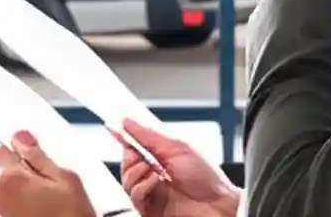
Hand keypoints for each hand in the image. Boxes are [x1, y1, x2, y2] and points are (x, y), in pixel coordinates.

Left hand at [0, 131, 95, 216]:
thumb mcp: (65, 178)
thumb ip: (38, 155)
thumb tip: (22, 138)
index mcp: (9, 179)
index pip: (3, 148)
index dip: (23, 149)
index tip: (37, 153)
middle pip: (6, 170)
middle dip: (26, 171)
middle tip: (52, 181)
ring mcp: (2, 214)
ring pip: (11, 190)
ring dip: (28, 190)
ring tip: (54, 199)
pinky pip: (15, 206)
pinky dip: (28, 206)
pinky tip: (48, 211)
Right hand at [117, 120, 239, 216]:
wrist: (217, 205)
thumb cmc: (206, 177)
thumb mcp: (177, 148)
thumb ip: (149, 136)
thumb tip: (127, 121)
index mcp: (160, 158)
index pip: (134, 145)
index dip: (123, 136)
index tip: (112, 128)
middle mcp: (152, 175)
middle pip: (126, 163)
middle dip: (130, 156)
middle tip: (141, 156)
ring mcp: (151, 193)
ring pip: (126, 180)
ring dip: (137, 172)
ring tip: (155, 171)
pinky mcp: (149, 209)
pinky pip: (134, 196)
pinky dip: (142, 186)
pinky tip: (156, 181)